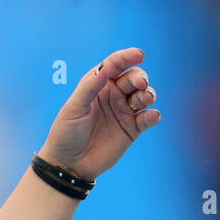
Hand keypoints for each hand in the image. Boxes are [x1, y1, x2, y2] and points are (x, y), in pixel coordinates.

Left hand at [38, 46, 160, 180]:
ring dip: (148, 94)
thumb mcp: (74, 108)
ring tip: (143, 100)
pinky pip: (148, 118)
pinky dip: (153, 115)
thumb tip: (105, 67)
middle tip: (140, 84)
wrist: (68, 164)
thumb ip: (89, 87)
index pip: (115, 65)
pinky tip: (150, 116)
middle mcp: (114, 96)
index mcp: (98, 86)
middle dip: (140, 78)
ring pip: (145, 95)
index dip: (128, 57)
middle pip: (134, 78)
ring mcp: (124, 112)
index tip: (139, 55)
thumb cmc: (66, 133)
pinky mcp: (132, 129)